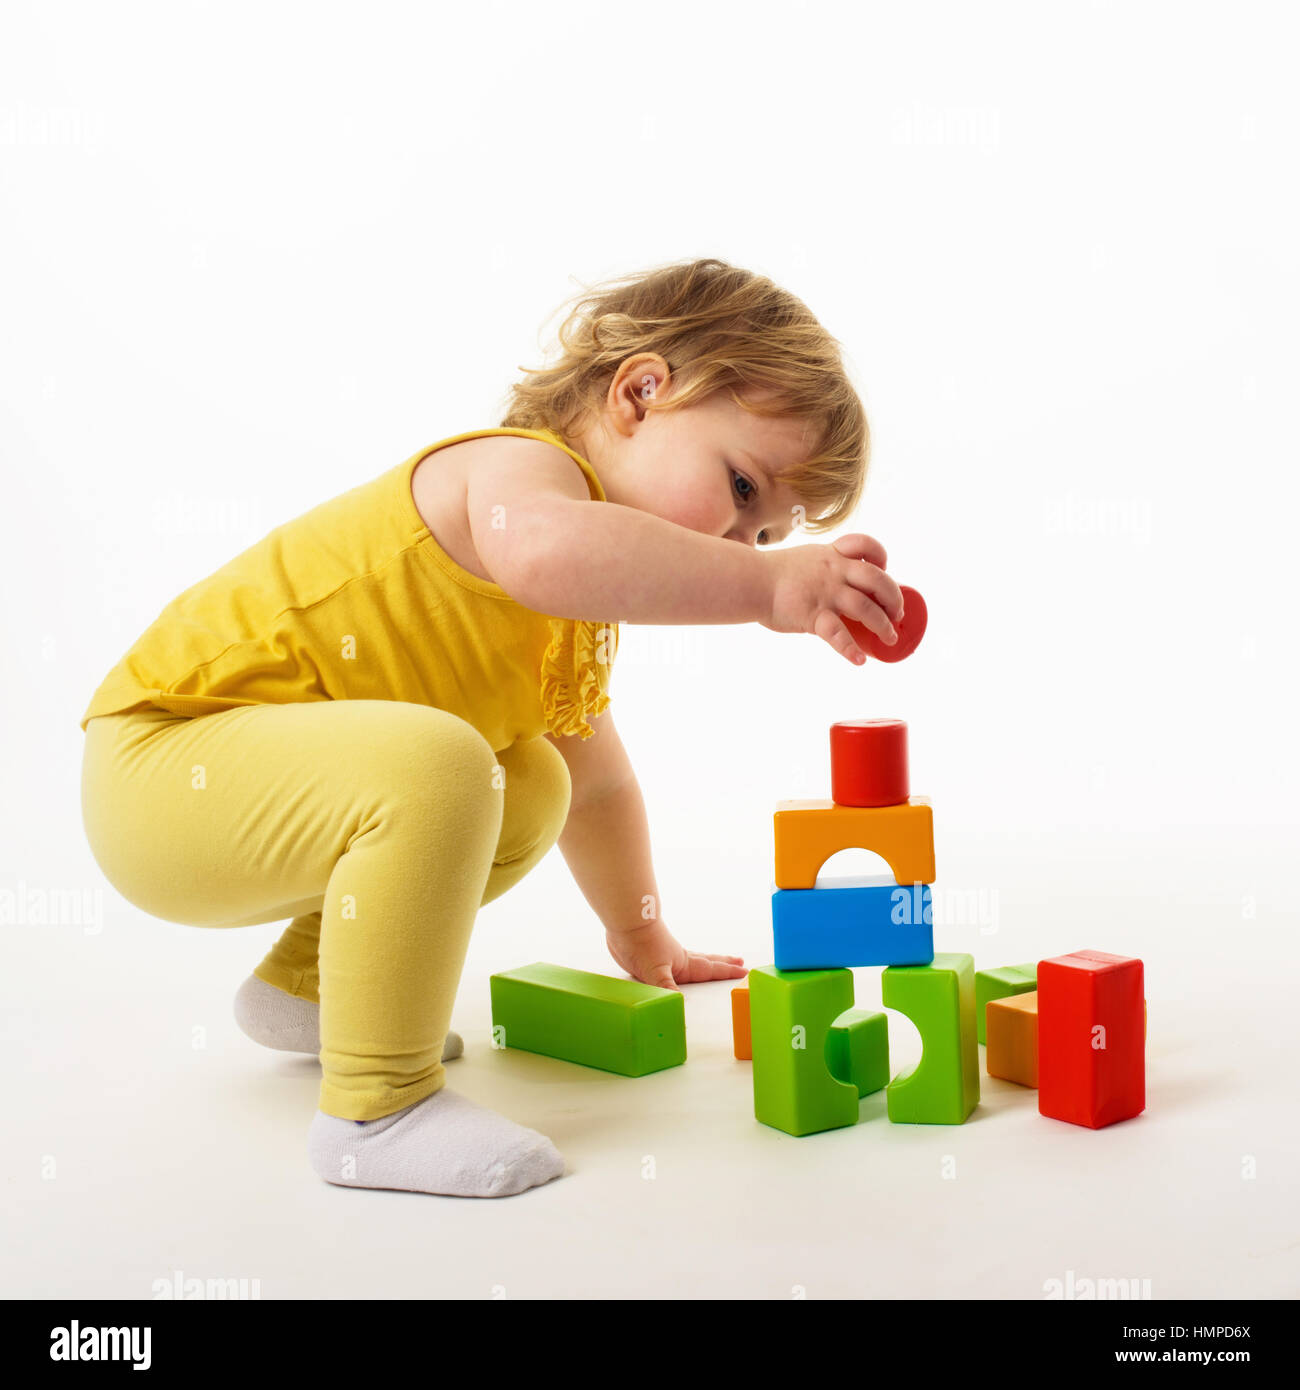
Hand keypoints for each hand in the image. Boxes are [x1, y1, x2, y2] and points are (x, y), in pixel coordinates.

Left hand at [606, 920, 745, 992]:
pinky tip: (676, 964)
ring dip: (706, 961)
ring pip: (692, 959)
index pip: (711, 970)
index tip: (744, 972)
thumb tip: (680, 1008)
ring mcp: (666, 957)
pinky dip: (682, 964)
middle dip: (723, 964)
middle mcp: (679, 960)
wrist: (626, 922)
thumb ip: (667, 989)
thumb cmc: (642, 943)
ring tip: (715, 960)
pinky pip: (673, 962)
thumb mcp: (655, 971)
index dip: (727, 972)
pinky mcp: (652, 956)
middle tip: (739, 962)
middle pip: (707, 962)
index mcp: (684, 964)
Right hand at [759, 533, 904, 664]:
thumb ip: (820, 570)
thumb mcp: (803, 560)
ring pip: (866, 608)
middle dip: (894, 598)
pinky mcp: (814, 615)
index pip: (867, 546)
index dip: (882, 559)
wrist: (749, 581)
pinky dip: (851, 650)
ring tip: (890, 638)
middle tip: (897, 613)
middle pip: (878, 580)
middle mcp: (834, 571)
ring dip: (883, 626)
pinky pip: (838, 635)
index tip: (884, 571)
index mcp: (832, 555)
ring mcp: (826, 593)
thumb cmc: (770, 574)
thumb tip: (831, 588)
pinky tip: (859, 660)